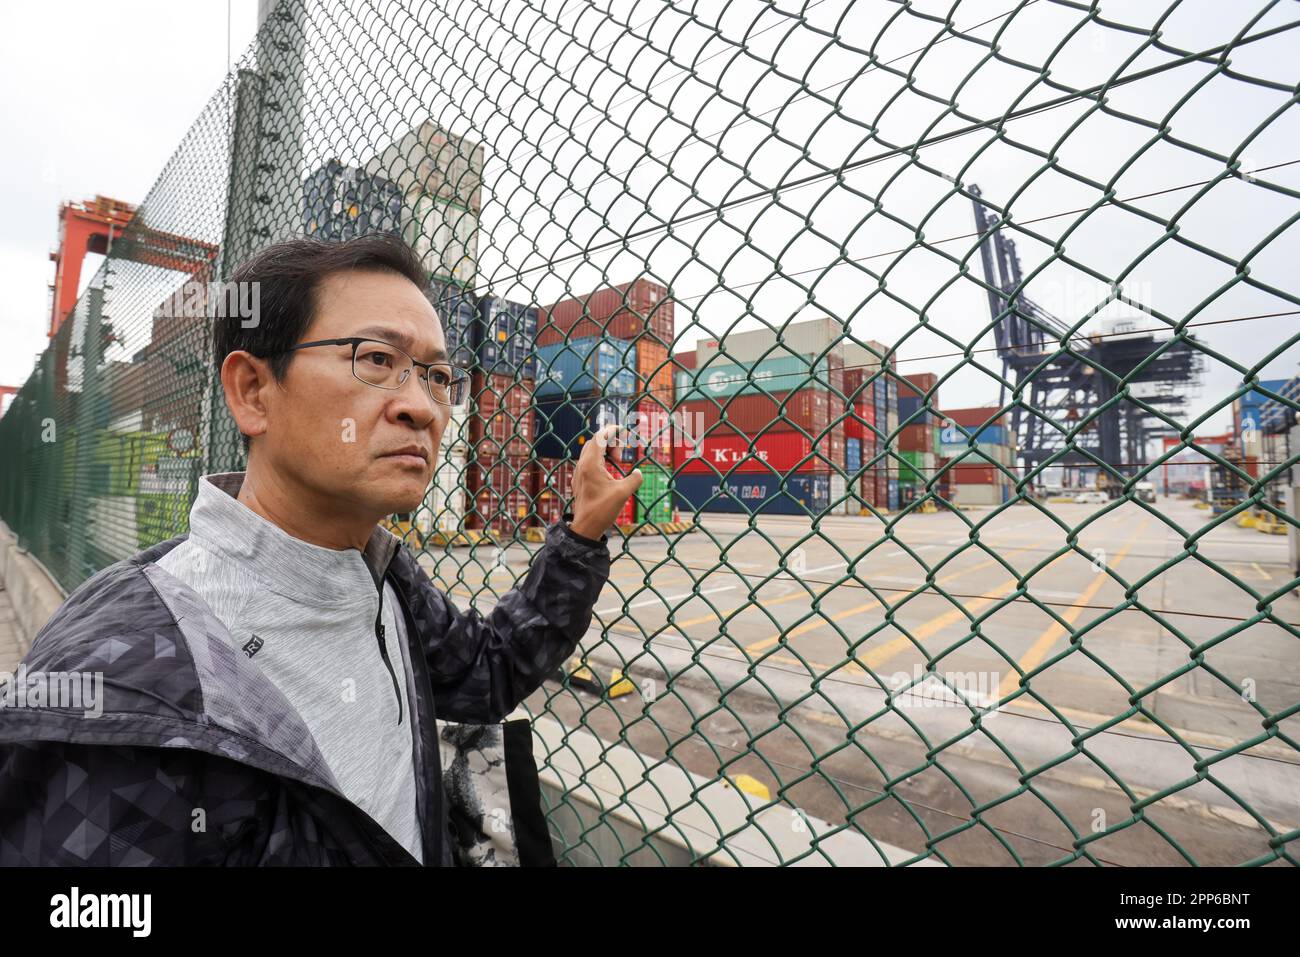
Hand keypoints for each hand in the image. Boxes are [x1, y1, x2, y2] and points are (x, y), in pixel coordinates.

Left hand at [568, 424, 642, 539]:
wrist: (585, 528)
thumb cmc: (602, 510)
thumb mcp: (623, 493)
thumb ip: (633, 479)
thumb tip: (637, 473)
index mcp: (591, 464)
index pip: (600, 437)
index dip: (612, 430)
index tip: (623, 429)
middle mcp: (582, 466)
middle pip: (595, 442)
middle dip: (610, 442)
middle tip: (622, 455)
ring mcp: (579, 473)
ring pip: (591, 452)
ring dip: (605, 451)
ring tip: (618, 463)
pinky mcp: (579, 481)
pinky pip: (588, 462)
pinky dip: (600, 460)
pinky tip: (609, 472)